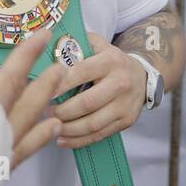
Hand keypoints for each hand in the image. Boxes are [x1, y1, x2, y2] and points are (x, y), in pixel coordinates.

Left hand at [52, 33, 144, 148]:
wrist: (141, 76)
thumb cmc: (110, 61)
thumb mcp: (97, 45)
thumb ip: (75, 45)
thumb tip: (47, 51)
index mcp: (110, 61)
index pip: (81, 72)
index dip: (60, 84)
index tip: (43, 92)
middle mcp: (120, 83)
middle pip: (86, 103)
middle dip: (61, 111)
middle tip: (44, 111)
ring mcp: (125, 105)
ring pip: (92, 123)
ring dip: (68, 129)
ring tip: (51, 126)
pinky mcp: (126, 121)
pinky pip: (99, 135)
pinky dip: (78, 140)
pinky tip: (62, 139)